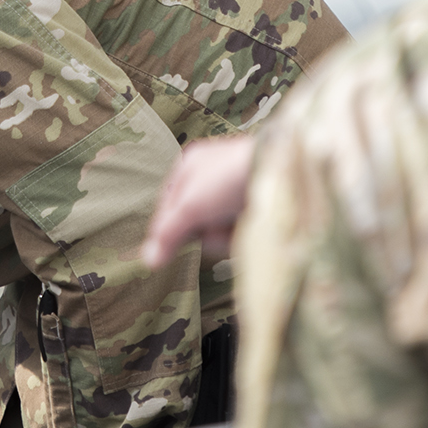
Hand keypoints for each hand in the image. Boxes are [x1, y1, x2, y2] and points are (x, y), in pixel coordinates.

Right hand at [139, 134, 258, 268]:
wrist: (280, 173)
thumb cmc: (229, 179)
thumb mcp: (190, 206)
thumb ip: (168, 234)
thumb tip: (148, 262)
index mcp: (189, 165)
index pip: (167, 206)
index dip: (167, 230)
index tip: (165, 250)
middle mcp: (210, 177)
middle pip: (193, 221)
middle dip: (203, 230)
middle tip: (213, 224)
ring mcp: (234, 192)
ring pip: (216, 229)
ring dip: (224, 234)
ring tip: (238, 222)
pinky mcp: (254, 206)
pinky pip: (237, 230)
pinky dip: (241, 233)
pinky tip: (251, 223)